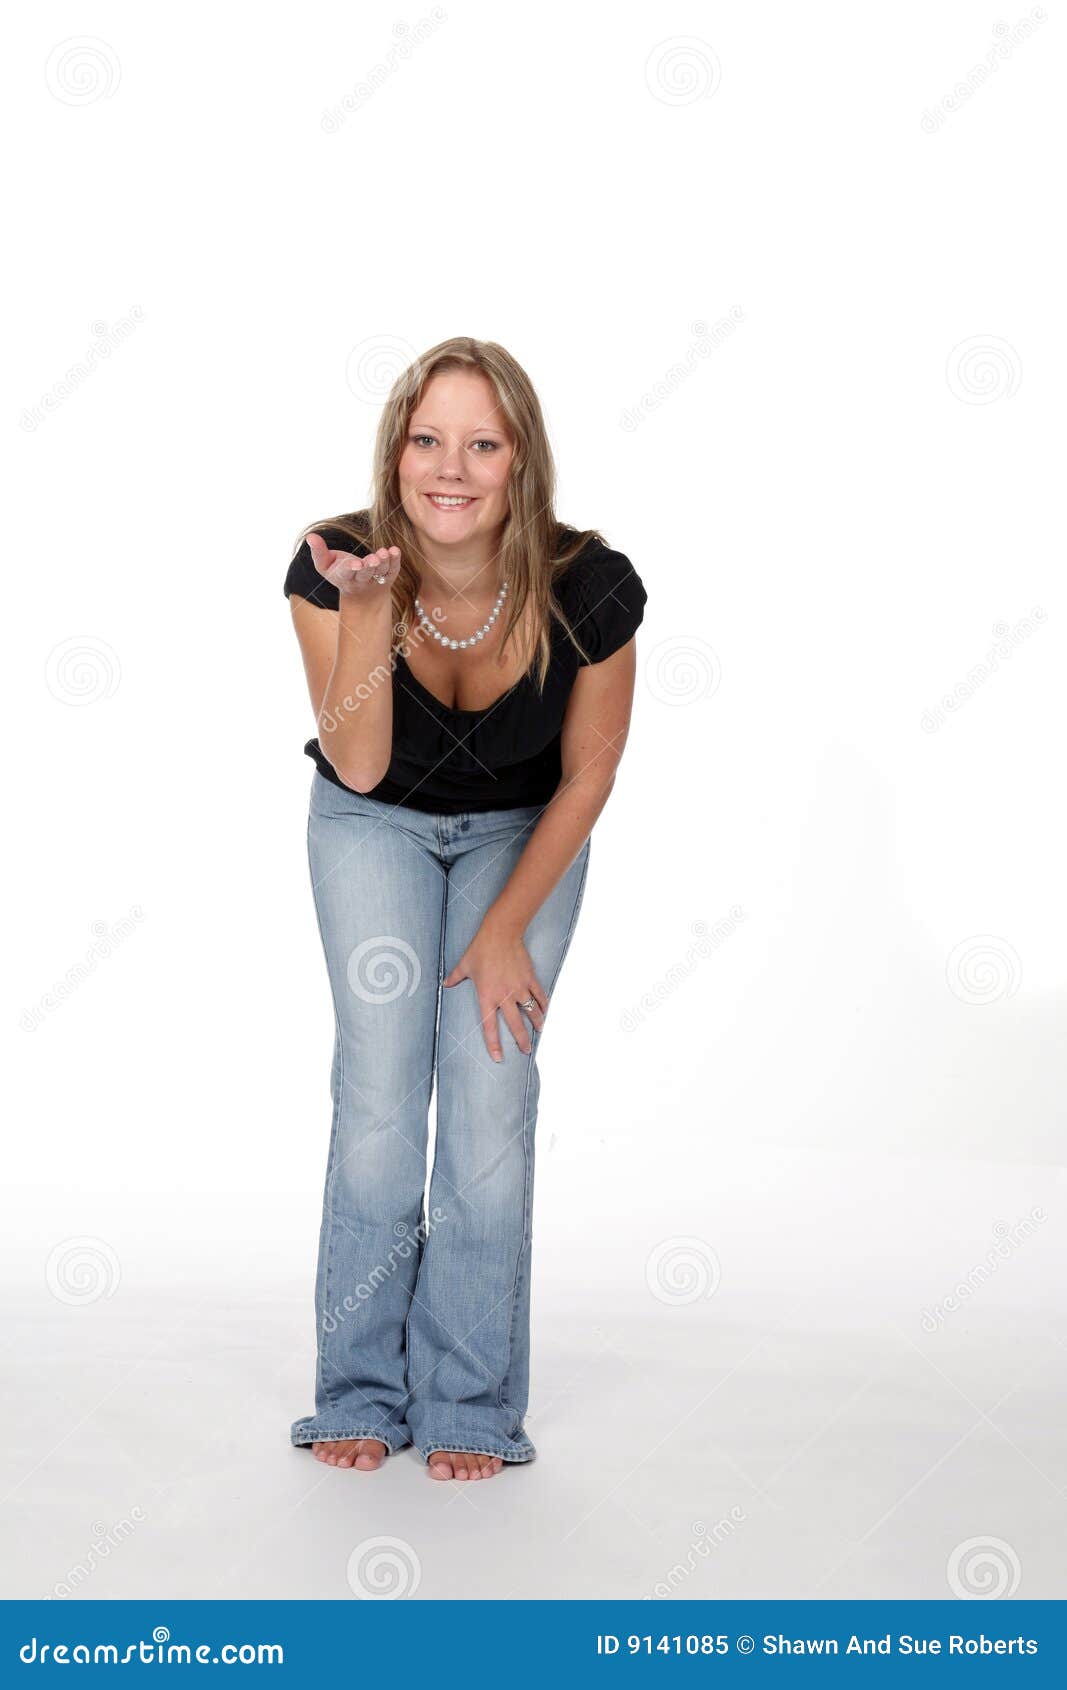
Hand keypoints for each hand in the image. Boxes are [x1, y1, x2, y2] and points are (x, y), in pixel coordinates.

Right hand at [306, 532, 402, 598]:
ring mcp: (375, 579)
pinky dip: (395, 561)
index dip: (351, 568)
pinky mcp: (388, 576)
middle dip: (369, 566)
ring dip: (383, 562)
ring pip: (380, 572)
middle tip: (373, 559)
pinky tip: (395, 550)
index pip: (347, 573)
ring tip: (384, 552)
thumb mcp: (325, 565)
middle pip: (365, 574)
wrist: (362, 595)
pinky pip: (393, 570)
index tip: (356, 564)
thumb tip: (310, 536)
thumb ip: (318, 551)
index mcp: (344, 577)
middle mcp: (360, 580)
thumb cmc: (340, 573)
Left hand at [443, 924, 548, 1061]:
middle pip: (516, 1024)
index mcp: (487, 996)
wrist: (501, 933)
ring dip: (536, 1024)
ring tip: (539, 1032)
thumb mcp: (464, 964)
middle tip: (526, 1051)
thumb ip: (455, 977)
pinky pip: (539, 995)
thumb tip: (445, 983)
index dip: (494, 1044)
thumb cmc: (481, 949)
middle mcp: (504, 995)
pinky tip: (545, 1012)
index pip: (490, 1026)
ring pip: (531, 1011)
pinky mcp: (530, 978)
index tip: (499, 1058)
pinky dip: (543, 1005)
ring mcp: (519, 987)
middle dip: (522, 1040)